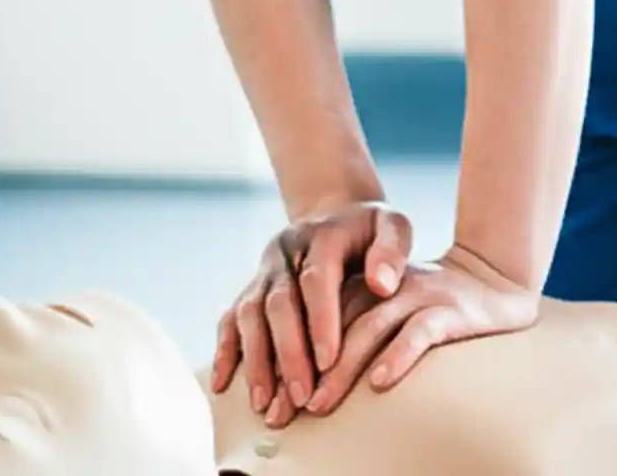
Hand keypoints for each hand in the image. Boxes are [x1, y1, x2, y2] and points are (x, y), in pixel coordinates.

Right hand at [210, 202, 412, 415]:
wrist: (336, 214)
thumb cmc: (372, 231)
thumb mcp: (393, 226)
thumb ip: (393, 250)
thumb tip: (382, 285)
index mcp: (322, 235)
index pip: (316, 279)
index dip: (321, 321)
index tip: (329, 362)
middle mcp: (286, 251)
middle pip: (278, 303)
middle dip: (288, 353)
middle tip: (301, 397)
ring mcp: (265, 270)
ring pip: (250, 314)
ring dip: (256, 359)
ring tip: (265, 402)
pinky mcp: (252, 287)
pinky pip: (230, 318)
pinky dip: (225, 351)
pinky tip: (224, 385)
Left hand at [304, 243, 540, 416]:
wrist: (492, 275)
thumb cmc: (429, 301)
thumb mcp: (385, 305)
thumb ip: (352, 324)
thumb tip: (305, 375)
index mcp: (361, 282)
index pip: (315, 318)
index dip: (292, 356)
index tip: (273, 395)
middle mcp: (383, 286)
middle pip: (335, 327)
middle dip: (307, 370)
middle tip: (288, 407)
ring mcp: (416, 294)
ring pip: (369, 329)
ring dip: (341, 369)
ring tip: (320, 403)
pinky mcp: (449, 309)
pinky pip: (419, 332)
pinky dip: (397, 356)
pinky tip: (380, 381)